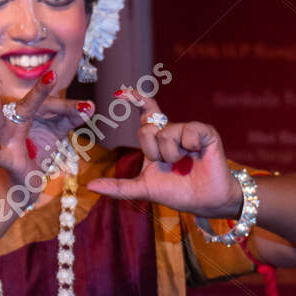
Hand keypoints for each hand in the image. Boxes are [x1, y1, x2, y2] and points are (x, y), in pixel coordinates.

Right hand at [0, 72, 91, 190]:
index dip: (70, 109)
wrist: (23, 182)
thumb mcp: (55, 132)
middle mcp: (16, 123)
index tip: (88, 108)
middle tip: (52, 75)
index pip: (52, 108)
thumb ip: (70, 118)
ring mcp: (9, 141)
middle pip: (28, 105)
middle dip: (39, 91)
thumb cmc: (37, 150)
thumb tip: (90, 106)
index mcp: (30, 114)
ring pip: (1, 124)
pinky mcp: (7, 160)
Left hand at [85, 91, 241, 218]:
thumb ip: (118, 187)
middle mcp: (171, 130)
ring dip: (172, 155)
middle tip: (169, 165)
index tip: (120, 93)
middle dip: (154, 153)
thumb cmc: (177, 192)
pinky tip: (198, 154)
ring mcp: (189, 130)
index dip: (135, 99)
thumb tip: (90, 186)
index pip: (145, 113)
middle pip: (147, 128)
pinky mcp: (206, 133)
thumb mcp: (143, 188)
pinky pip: (189, 132)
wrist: (204, 202)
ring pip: (166, 133)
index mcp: (157, 140)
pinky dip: (191, 146)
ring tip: (185, 164)